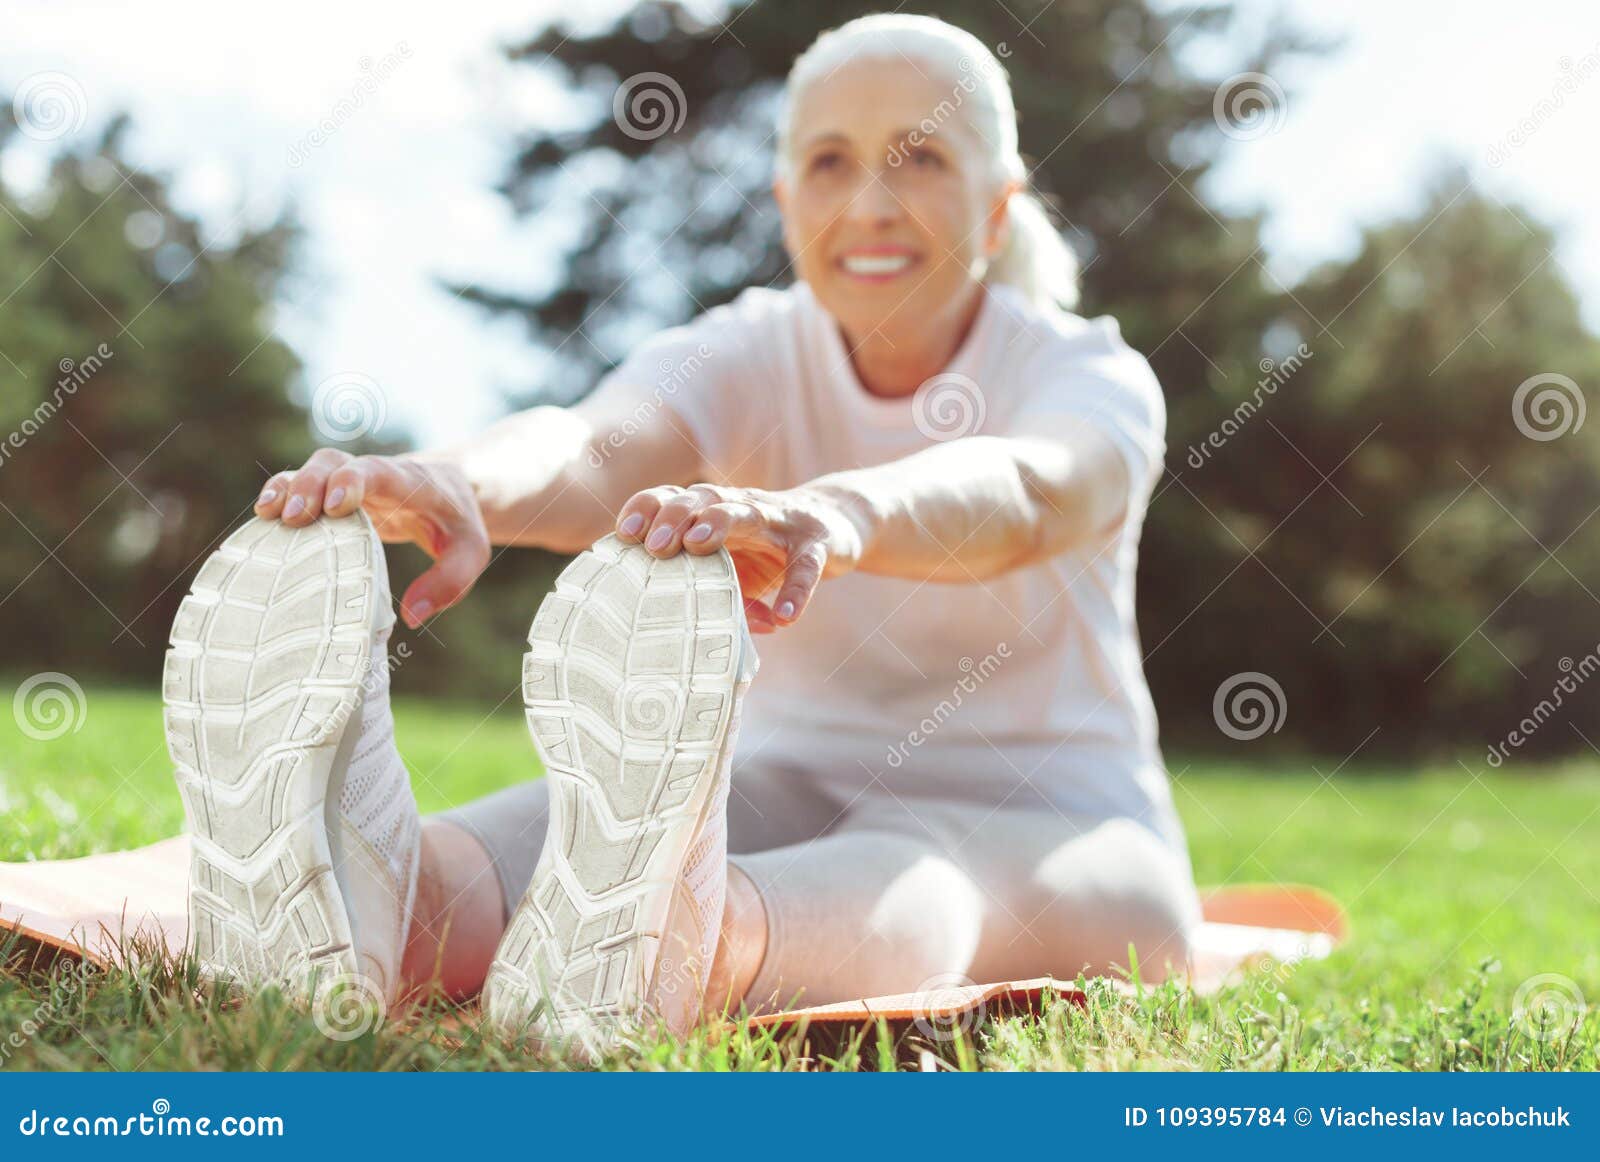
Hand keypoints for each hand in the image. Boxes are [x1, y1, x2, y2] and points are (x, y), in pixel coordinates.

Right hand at [254, 450, 489, 627]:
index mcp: (410, 482)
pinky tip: (263, 517)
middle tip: (294, 517)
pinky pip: (302, 485)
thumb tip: (412, 616)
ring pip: (313, 468)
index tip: (335, 505)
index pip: (379, 472)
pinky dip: (281, 494)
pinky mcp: (334, 492)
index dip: (354, 482)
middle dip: (311, 484)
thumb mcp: (471, 552)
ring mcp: (350, 480)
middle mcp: (374, 474)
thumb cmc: (457, 523)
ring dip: (288, 486)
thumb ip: (450, 582)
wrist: (450, 490)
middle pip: (336, 462)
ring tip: (266, 514)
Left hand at [613, 483, 868, 631]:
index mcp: (714, 509)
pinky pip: (805, 566)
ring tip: (698, 543)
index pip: (674, 498)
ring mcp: (781, 521)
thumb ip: (702, 592)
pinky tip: (784, 616)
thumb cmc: (765, 550)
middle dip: (675, 517)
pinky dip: (795, 590)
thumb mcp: (730, 568)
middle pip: (703, 498)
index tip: (624, 535)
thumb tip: (667, 638)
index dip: (648, 510)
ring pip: (748, 513)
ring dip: (720, 522)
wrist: (835, 525)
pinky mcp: (817, 544)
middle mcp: (742, 506)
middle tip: (656, 545)